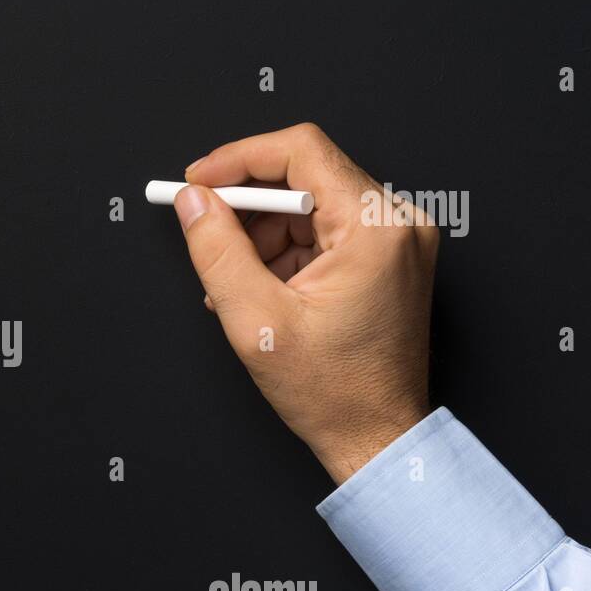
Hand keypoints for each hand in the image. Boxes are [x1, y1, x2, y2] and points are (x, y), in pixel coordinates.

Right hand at [174, 123, 438, 484]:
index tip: (198, 181)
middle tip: (207, 235)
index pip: (301, 151)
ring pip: (311, 206)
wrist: (377, 439)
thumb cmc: (334, 393)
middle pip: (305, 177)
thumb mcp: (256, 321)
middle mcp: (397, 223)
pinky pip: (325, 232)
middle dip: (247, 208)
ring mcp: (397, 241)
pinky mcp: (388, 259)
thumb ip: (217, 251)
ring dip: (264, 237)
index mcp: (375, 228)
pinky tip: (262, 291)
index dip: (239, 158)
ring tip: (239, 287)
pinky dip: (286, 253)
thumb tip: (193, 202)